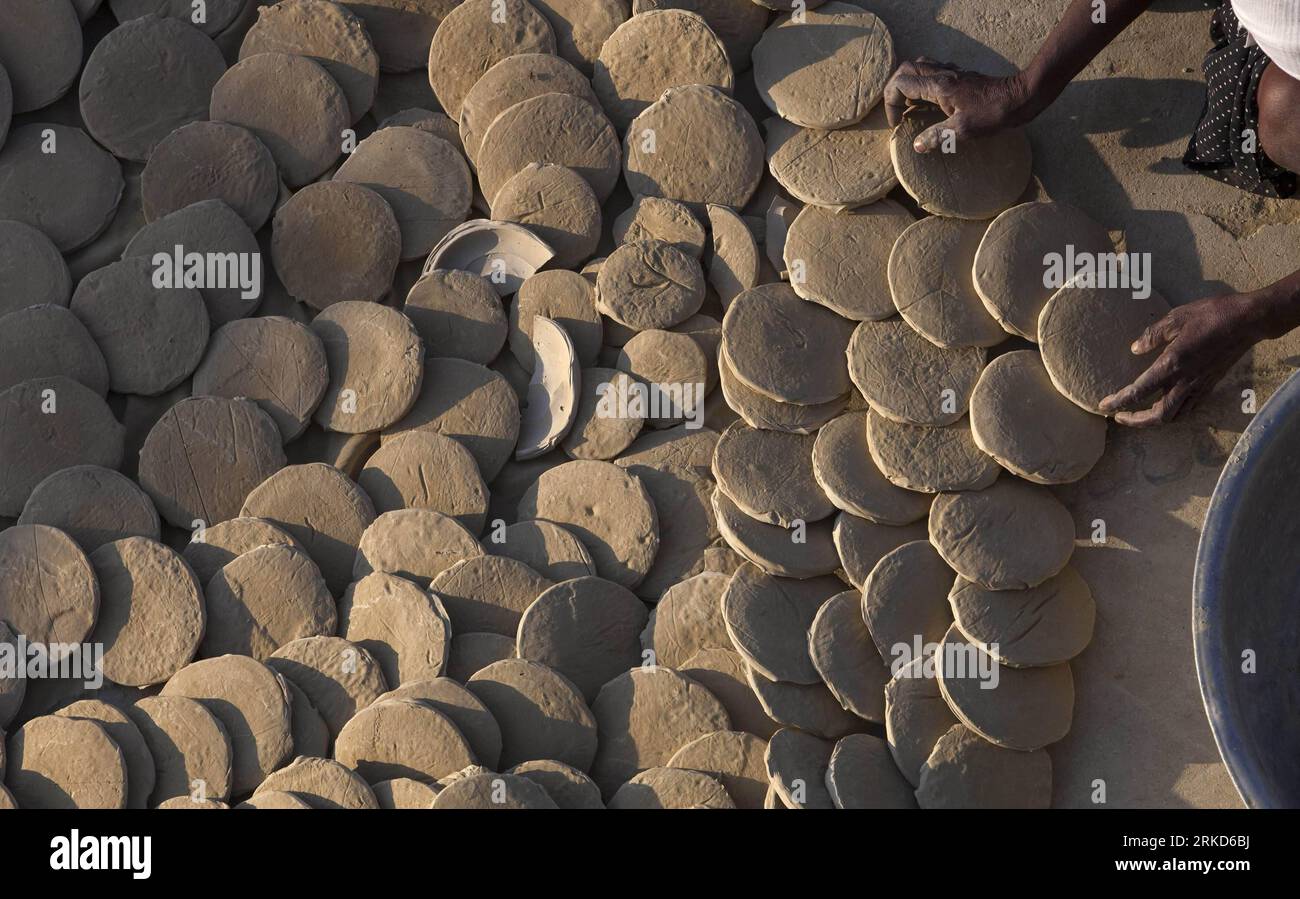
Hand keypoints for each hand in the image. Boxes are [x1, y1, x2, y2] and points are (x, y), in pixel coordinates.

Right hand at [883, 59, 1035, 151]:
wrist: (1019, 98)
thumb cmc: (992, 113)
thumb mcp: (962, 130)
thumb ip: (937, 136)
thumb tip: (917, 145)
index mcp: (938, 86)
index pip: (900, 85)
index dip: (891, 103)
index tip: (898, 123)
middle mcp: (942, 74)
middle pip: (906, 69)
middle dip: (895, 89)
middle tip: (899, 111)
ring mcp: (952, 72)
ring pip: (919, 66)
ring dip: (909, 83)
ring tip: (911, 104)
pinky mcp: (960, 76)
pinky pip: (934, 70)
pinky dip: (925, 82)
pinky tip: (931, 99)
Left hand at [1099, 293, 1271, 425]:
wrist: (1248, 321)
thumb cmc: (1212, 315)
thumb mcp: (1176, 318)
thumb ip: (1152, 335)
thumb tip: (1135, 349)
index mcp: (1171, 365)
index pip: (1138, 392)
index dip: (1118, 402)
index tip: (1103, 406)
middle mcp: (1184, 382)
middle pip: (1157, 416)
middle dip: (1135, 421)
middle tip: (1119, 416)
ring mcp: (1199, 386)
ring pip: (1174, 417)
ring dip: (1154, 420)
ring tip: (1138, 414)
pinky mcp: (1210, 385)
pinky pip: (1189, 408)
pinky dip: (1174, 413)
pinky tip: (1166, 405)